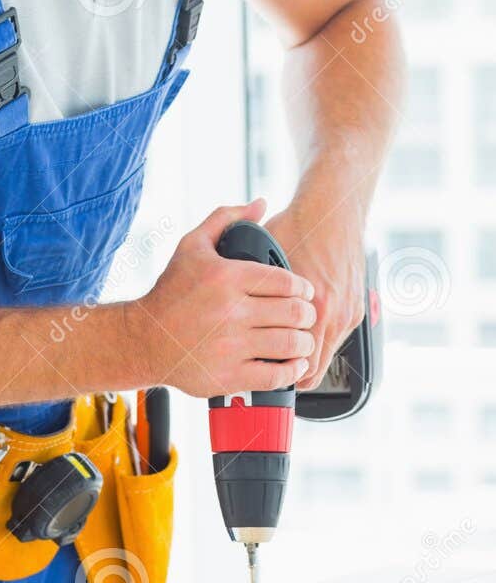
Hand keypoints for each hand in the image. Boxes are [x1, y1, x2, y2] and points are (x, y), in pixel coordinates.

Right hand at [134, 197, 316, 397]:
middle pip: (294, 313)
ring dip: (304, 342)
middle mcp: (231, 311)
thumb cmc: (169, 294)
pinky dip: (292, 370)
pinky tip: (292, 363)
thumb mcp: (192, 246)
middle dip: (307, 314)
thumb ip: (226, 219)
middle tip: (304, 316)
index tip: (303, 293)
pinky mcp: (228, 375)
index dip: (303, 288)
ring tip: (301, 339)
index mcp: (226, 277)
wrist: (143, 339)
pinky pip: (276, 375)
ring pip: (290, 344)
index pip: (286, 282)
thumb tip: (260, 204)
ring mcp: (230, 346)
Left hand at [263, 196, 366, 391]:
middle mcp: (336, 314)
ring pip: (326, 354)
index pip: (299, 361)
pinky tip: (300, 335)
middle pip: (314, 365)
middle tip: (267, 372)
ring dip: (306, 358)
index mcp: (315, 306)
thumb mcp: (265, 254)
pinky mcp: (357, 308)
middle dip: (291, 372)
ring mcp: (349, 312)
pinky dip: (319, 342)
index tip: (258, 374)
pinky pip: (336, 338)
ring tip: (280, 357)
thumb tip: (226, 307)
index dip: (277, 373)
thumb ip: (248, 279)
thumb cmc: (300, 227)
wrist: (335, 208)